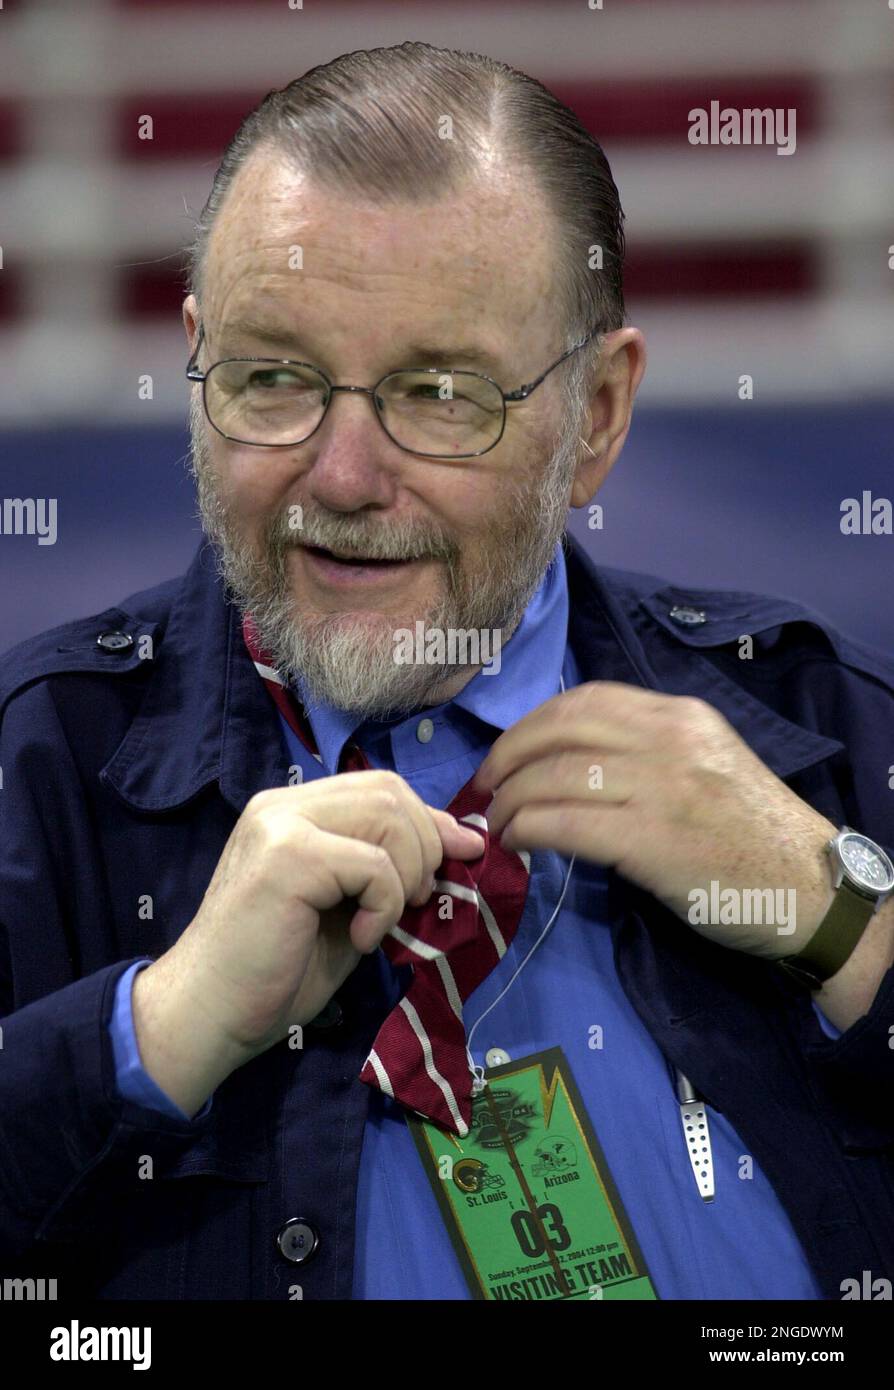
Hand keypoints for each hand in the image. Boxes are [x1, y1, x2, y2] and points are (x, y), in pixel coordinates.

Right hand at [140, 770, 484, 1072]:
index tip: (459, 857)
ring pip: (388, 818)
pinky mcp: (290, 856)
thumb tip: (465, 839)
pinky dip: (385, 906)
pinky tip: (359, 939)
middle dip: (425, 845)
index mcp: (292, 810)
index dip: (428, 819)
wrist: (212, 1013)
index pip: (380, 786)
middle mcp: (282, 804)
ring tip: (383, 921)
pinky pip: (374, 865)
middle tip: (417, 901)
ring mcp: (282, 825)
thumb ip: (391, 867)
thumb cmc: (276, 970)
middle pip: (390, 791)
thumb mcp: (349, 907)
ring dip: (407, 875)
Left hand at [473, 682, 835, 958]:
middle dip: (506, 756)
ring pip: (552, 775)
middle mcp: (668, 740)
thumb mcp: (707, 764)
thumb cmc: (753, 833)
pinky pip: (564, 823)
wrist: (810, 889)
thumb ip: (647, 751)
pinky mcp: (651, 841)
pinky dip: (527, 829)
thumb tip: (566, 763)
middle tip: (484, 787)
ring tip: (497, 824)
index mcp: (680, 716)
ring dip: (508, 800)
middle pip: (558, 729)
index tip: (507, 753)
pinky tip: (518, 843)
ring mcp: (660, 788)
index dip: (531, 723)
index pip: (585, 699)